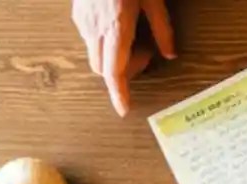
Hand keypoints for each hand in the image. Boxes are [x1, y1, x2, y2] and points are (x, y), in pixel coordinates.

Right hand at [72, 0, 174, 115]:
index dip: (118, 93)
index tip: (123, 110)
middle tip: (145, 56)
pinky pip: (90, 39)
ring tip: (136, 37)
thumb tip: (170, 55)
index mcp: (116, 27)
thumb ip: (162, 30)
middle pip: (102, 69)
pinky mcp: (77, 14)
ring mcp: (83, 21)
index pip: (114, 71)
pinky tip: (121, 27)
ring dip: (115, 58)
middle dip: (123, 74)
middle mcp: (94, 28)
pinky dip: (106, 44)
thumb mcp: (154, 0)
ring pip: (95, 55)